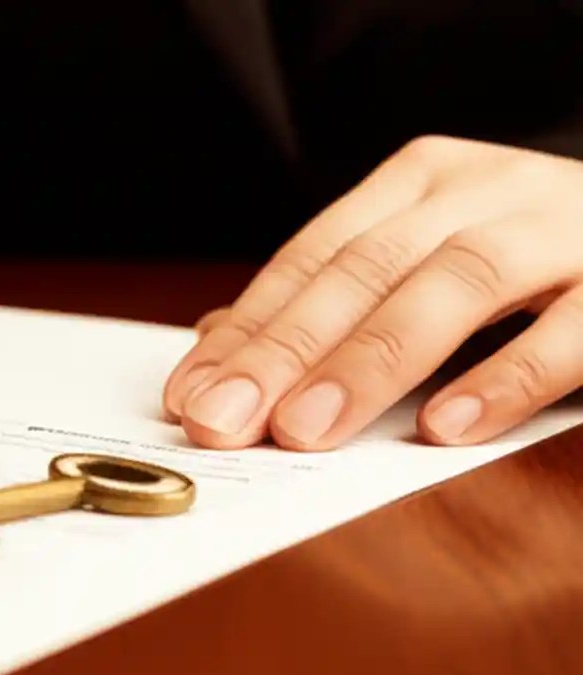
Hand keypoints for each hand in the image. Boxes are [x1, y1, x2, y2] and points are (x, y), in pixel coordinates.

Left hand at [162, 135, 582, 449]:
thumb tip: (220, 344)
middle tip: (225, 421)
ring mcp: (558, 230)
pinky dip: (503, 378)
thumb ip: (334, 299)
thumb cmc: (529, 257)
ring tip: (307, 428)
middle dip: (284, 351)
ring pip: (451, 284)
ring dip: (370, 362)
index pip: (314, 254)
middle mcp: (482, 191)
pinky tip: (444, 427)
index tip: (194, 395)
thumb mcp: (425, 258)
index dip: (249, 327)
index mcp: (421, 181)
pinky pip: (567, 330)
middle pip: (363, 269)